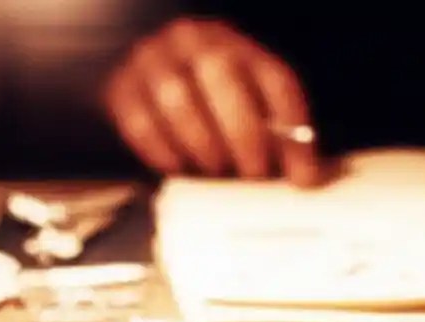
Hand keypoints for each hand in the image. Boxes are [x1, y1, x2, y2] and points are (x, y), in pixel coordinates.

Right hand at [103, 18, 321, 183]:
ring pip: (177, 100)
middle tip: (251, 172)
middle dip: (242, 134)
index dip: (293, 131)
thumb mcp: (245, 107)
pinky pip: (141, 124)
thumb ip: (274, 135)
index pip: (274, 79)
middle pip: (221, 76)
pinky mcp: (120, 88)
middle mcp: (192, 41)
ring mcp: (152, 60)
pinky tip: (178, 167)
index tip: (302, 175)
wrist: (146, 82)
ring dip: (202, 145)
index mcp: (237, 44)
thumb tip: (304, 178)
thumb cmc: (205, 102)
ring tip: (214, 169)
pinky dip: (163, 152)